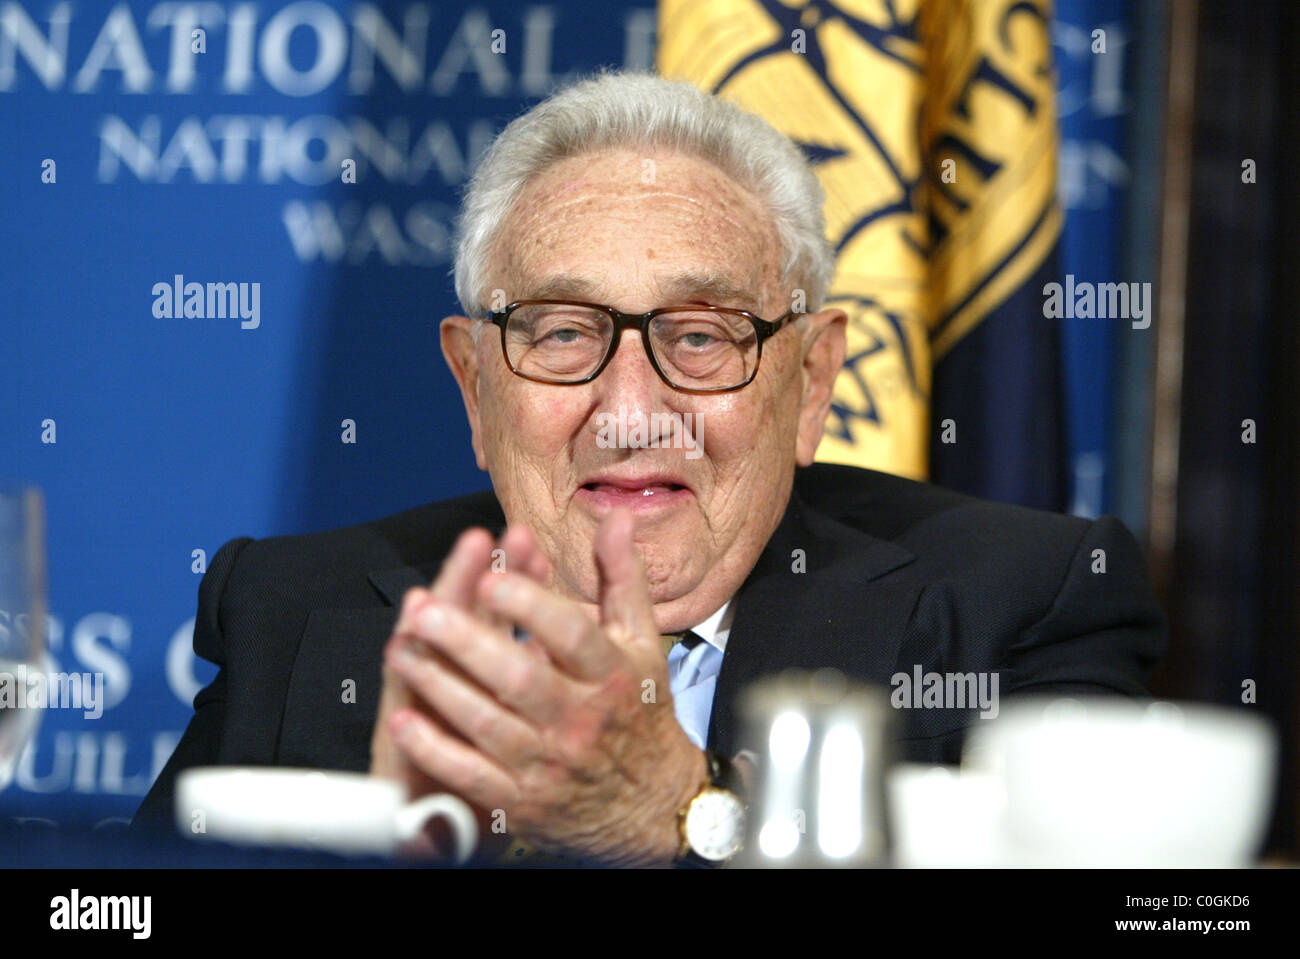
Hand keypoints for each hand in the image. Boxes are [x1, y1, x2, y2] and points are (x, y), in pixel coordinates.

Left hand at [382, 508, 708, 865]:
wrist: (650, 805)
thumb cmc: (639, 711)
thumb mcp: (641, 642)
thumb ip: (621, 578)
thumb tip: (613, 518)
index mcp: (610, 675)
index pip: (570, 636)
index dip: (530, 606)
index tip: (491, 579)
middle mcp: (580, 720)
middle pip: (520, 679)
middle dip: (468, 644)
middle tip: (426, 612)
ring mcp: (549, 764)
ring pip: (487, 725)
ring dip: (440, 687)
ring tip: (402, 651)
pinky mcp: (523, 800)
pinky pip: (472, 776)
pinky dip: (436, 750)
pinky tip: (403, 720)